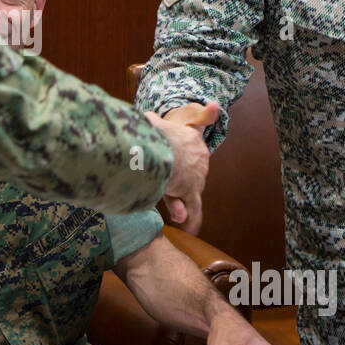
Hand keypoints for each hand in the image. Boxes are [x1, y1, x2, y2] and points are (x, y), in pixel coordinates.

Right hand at [144, 102, 220, 234]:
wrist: (158, 147)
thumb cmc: (152, 133)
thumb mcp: (152, 121)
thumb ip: (152, 121)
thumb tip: (145, 116)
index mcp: (191, 137)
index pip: (190, 148)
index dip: (182, 155)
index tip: (180, 160)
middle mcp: (199, 156)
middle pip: (188, 173)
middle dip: (177, 182)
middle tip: (164, 185)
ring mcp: (197, 175)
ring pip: (188, 191)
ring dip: (179, 201)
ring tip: (175, 211)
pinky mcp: (192, 192)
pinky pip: (194, 209)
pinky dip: (193, 219)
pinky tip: (191, 228)